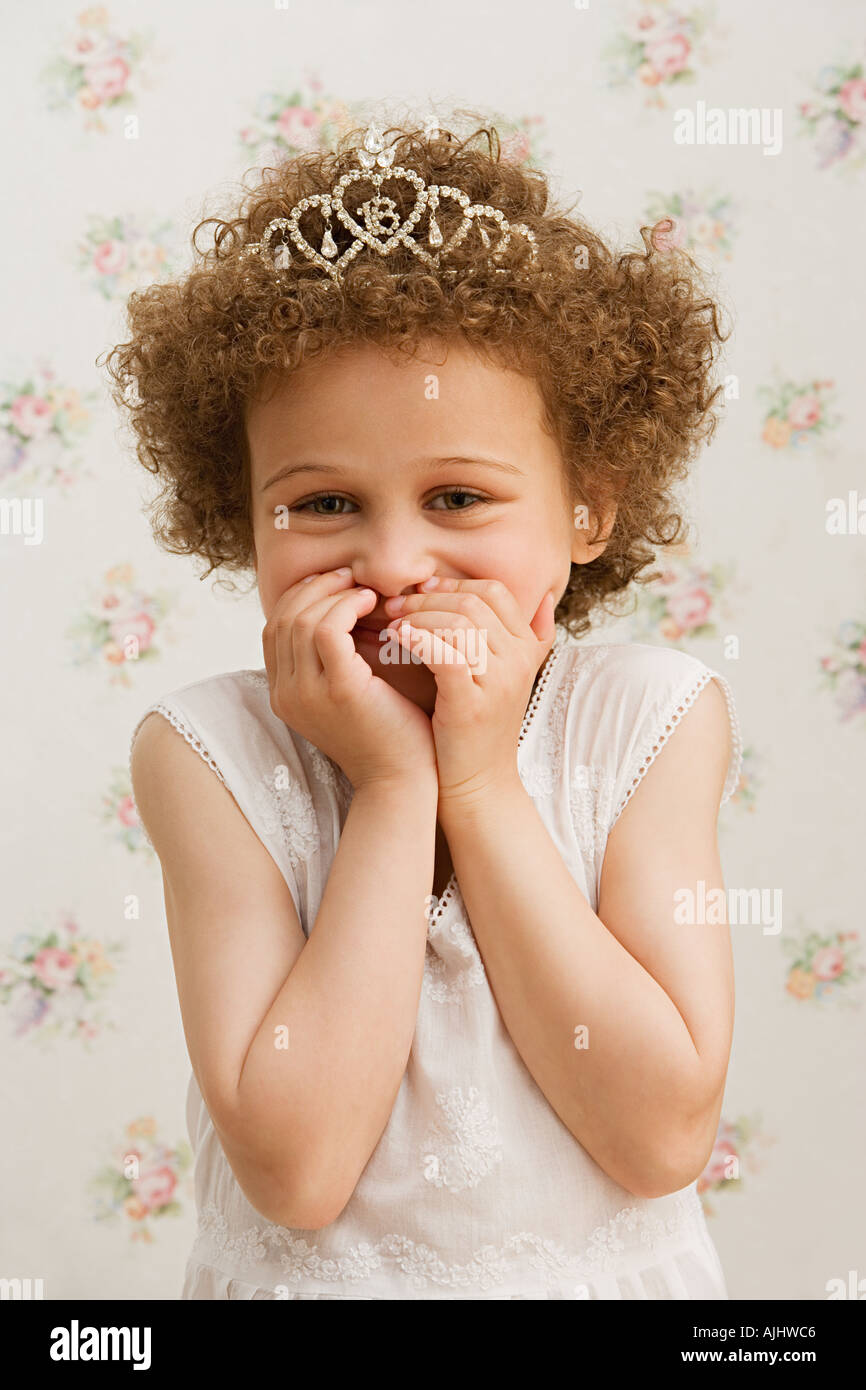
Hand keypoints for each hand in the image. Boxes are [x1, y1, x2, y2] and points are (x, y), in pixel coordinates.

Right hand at [262, 570, 436, 789]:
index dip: (300, 598)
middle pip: (283, 619)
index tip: (334, 584)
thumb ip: (332, 661)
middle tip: (349, 577)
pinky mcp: (338, 690)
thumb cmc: (386, 734)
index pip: (274, 629)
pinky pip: (328, 629)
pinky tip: (372, 605)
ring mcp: (306, 694)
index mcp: (283, 695)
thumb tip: (341, 610)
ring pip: (302, 620)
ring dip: (333, 594)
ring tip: (365, 591)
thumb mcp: (346, 694)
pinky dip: (347, 607)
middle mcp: (285, 695)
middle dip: (315, 589)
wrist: (402, 780)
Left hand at [383, 577, 556, 805]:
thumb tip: (549, 599)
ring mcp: (498, 682)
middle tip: (397, 605)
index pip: (493, 591)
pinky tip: (399, 638)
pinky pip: (445, 655)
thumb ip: (531, 639)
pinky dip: (418, 640)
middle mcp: (518, 661)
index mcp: (526, 648)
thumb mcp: (512, 678)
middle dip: (428, 599)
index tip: (421, 590)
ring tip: (393, 624)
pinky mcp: (471, 703)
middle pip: (472, 603)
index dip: (454, 584)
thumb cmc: (482, 726)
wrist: (480, 782)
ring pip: (457, 624)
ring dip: (418, 617)